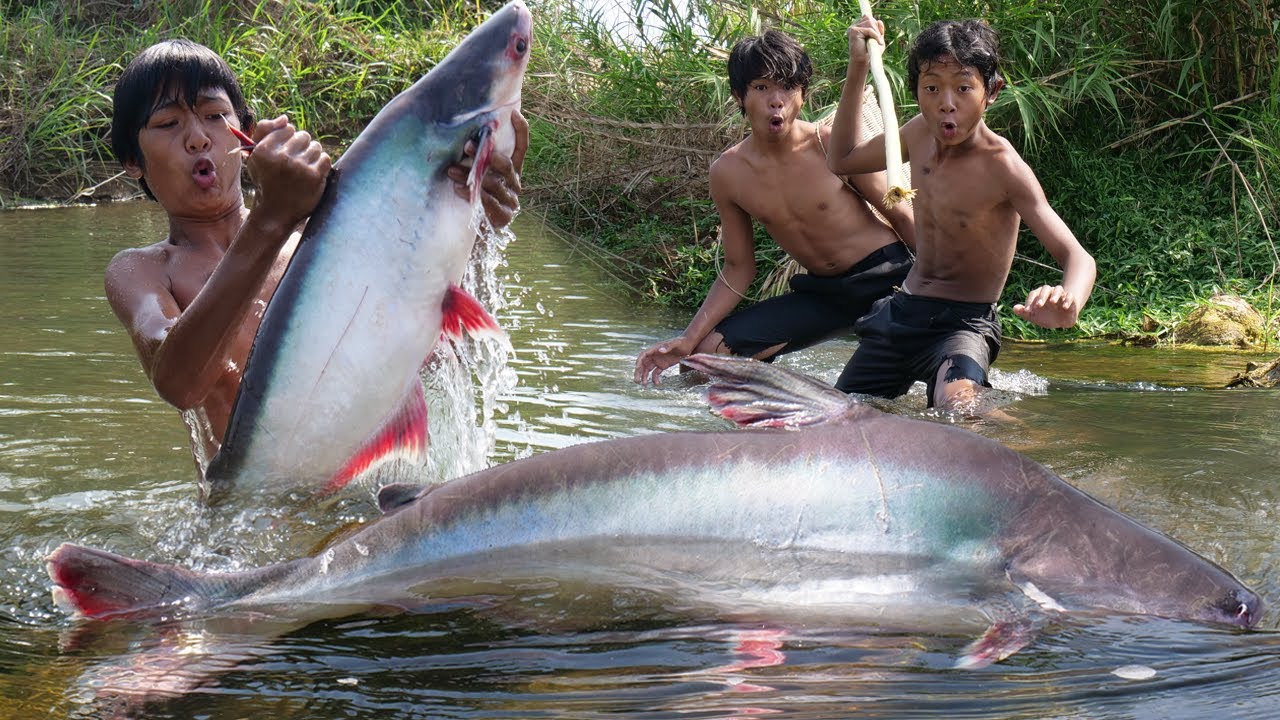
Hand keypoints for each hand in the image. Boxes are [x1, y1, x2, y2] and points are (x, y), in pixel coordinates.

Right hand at [247, 115, 330, 230]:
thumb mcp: (256, 156)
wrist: (275, 212)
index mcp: (264, 150)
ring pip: (316, 146)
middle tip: (296, 162)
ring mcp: (299, 167)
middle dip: (302, 146)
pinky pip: (325, 158)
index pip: (287, 128)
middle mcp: (281, 157)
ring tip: (304, 168)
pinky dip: (322, 164)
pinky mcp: (314, 176)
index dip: (289, 139)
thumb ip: (264, 131)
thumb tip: (285, 118)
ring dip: (312, 156)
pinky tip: (313, 173)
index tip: (286, 152)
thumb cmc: (266, 181)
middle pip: (303, 136)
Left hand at [448, 109, 528, 228]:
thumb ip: (476, 159)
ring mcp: (510, 200)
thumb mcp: (477, 175)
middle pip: (507, 164)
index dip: (521, 130)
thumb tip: (461, 136)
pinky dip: (471, 194)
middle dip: (487, 154)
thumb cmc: (475, 196)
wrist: (477, 230)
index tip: (513, 112)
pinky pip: (488, 202)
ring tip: (451, 171)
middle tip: (468, 145)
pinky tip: (458, 189)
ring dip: (471, 175)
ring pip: (493, 183)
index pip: (522, 147)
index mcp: (512, 169)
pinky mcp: (503, 216)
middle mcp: (514, 183)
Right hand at [634, 335, 696, 385]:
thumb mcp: (675, 343)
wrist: (688, 344)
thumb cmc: (681, 342)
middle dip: (639, 372)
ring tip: (644, 385)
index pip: (643, 355)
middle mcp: (654, 355)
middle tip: (636, 381)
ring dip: (645, 376)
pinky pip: (656, 372)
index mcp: (655, 349)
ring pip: (648, 369)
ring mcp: (658, 360)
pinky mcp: (663, 365)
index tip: (637, 369)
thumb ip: (668, 346)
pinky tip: (657, 383)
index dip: (639, 362)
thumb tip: (659, 350)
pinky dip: (655, 378)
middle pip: (643, 364)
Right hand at [846, 16, 884, 64]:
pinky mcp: (854, 31)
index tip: (879, 35)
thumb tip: (879, 20)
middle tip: (878, 39)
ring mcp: (853, 28)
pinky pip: (869, 29)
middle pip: (869, 18)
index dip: (875, 24)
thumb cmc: (870, 52)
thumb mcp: (877, 39)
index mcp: (858, 27)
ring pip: (870, 22)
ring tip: (877, 41)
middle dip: (876, 28)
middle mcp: (854, 26)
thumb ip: (879, 30)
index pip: (868, 18)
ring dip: (876, 32)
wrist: (862, 62)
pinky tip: (877, 42)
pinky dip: (875, 35)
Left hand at [1013, 285, 1080, 328]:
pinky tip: (1065, 306)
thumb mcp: (1034, 316)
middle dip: (1041, 296)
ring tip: (1052, 302)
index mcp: (1039, 295)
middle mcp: (1050, 293)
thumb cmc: (1045, 317)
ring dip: (1055, 295)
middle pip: (1045, 289)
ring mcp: (1061, 295)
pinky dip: (1068, 299)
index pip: (1033, 294)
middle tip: (1038, 305)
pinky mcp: (1071, 299)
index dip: (1030, 301)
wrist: (1061, 321)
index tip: (1028, 311)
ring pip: (1058, 289)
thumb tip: (1014, 308)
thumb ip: (1024, 312)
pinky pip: (1070, 296)